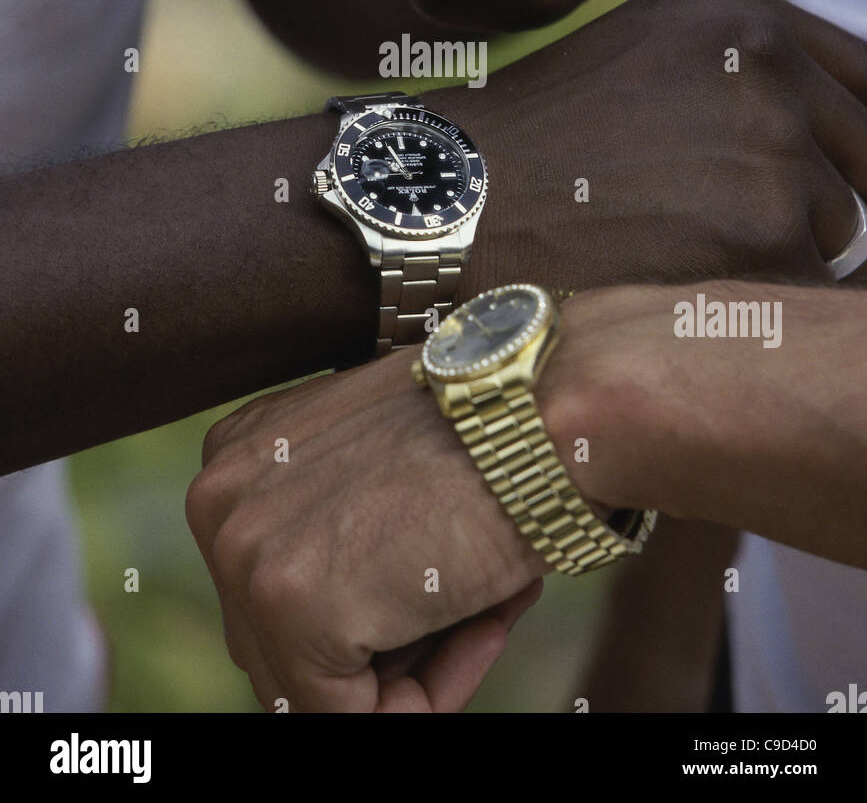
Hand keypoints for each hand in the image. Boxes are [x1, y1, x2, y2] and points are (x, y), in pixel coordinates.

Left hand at [186, 352, 546, 712]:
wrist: (543, 408)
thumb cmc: (487, 432)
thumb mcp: (381, 462)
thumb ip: (336, 526)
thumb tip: (351, 637)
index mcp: (239, 457)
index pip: (272, 595)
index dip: (364, 620)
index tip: (445, 598)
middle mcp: (218, 498)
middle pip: (279, 647)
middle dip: (382, 653)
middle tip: (476, 618)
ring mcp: (247, 552)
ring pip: (311, 692)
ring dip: (409, 676)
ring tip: (487, 616)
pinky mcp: (292, 604)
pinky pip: (348, 720)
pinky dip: (424, 705)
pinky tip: (483, 628)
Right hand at [428, 0, 866, 293]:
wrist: (440, 204)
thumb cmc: (527, 147)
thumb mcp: (637, 62)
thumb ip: (739, 76)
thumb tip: (838, 136)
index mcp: (738, 9)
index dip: (850, 136)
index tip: (832, 170)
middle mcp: (766, 59)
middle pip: (861, 155)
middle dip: (813, 197)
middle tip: (723, 225)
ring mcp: (771, 143)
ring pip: (836, 227)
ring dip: (777, 252)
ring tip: (667, 249)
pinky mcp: (765, 232)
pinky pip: (807, 290)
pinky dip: (753, 302)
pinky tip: (669, 286)